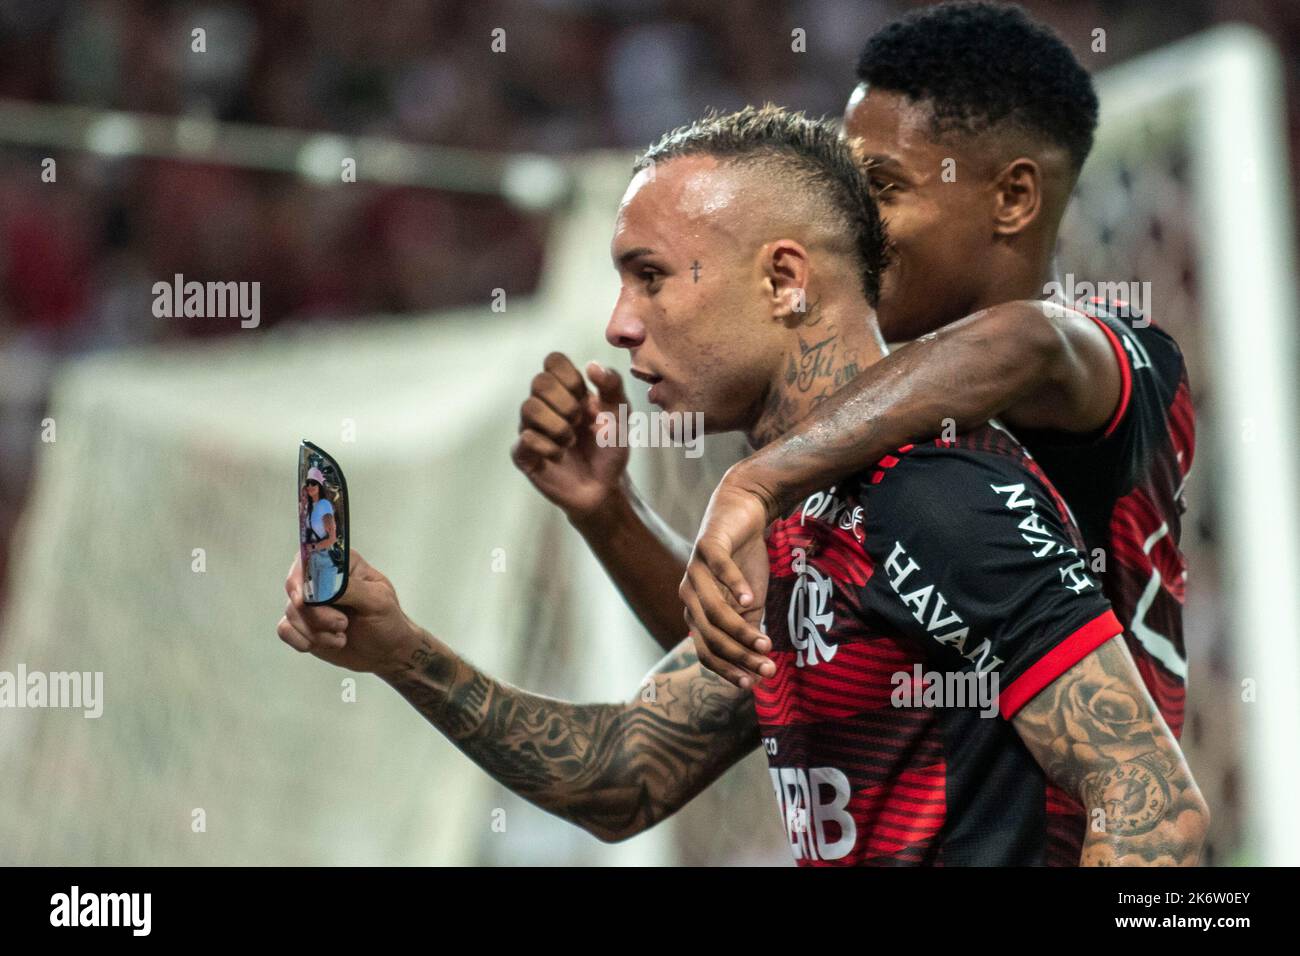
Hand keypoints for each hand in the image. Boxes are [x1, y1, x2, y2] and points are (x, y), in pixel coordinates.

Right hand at [277, 549, 423, 674]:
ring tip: (342, 636)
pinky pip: (285, 630)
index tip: (306, 598)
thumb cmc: (387, 621)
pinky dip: (303, 640)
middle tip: (342, 625)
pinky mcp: (302, 625)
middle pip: (296, 589)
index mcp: (341, 565)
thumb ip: (350, 588)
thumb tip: (320, 585)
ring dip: (316, 631)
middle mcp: (320, 580)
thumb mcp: (377, 601)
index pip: (310, 558)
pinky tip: (328, 643)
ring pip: (291, 612)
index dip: (303, 577)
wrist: (385, 653)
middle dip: (317, 614)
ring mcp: (309, 603)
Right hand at [510, 352, 630, 521]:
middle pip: (539, 381)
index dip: (569, 376)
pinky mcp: (524, 454)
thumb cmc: (609, 450)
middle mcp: (545, 406)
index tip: (584, 395)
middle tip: (579, 422)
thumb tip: (592, 366)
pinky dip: (548, 447)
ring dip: (557, 426)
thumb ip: (612, 387)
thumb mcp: (620, 416)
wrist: (604, 488)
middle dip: (565, 402)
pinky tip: (559, 456)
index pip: (553, 361)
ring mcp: (531, 429)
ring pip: (528, 407)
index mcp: (567, 391)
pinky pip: (525, 439)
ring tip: (570, 442)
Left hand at [680, 466, 778, 687]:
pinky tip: (752, 598)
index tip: (753, 684)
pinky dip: (734, 586)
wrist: (744, 512)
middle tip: (768, 667)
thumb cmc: (745, 561)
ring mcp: (695, 570)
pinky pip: (718, 569)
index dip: (728, 668)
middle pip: (710, 635)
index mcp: (698, 612)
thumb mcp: (751, 603)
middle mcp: (690, 595)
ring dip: (739, 630)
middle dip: (738, 655)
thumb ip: (749, 632)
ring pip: (714, 609)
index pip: (707, 650)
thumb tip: (759, 672)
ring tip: (765, 643)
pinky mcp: (706, 545)